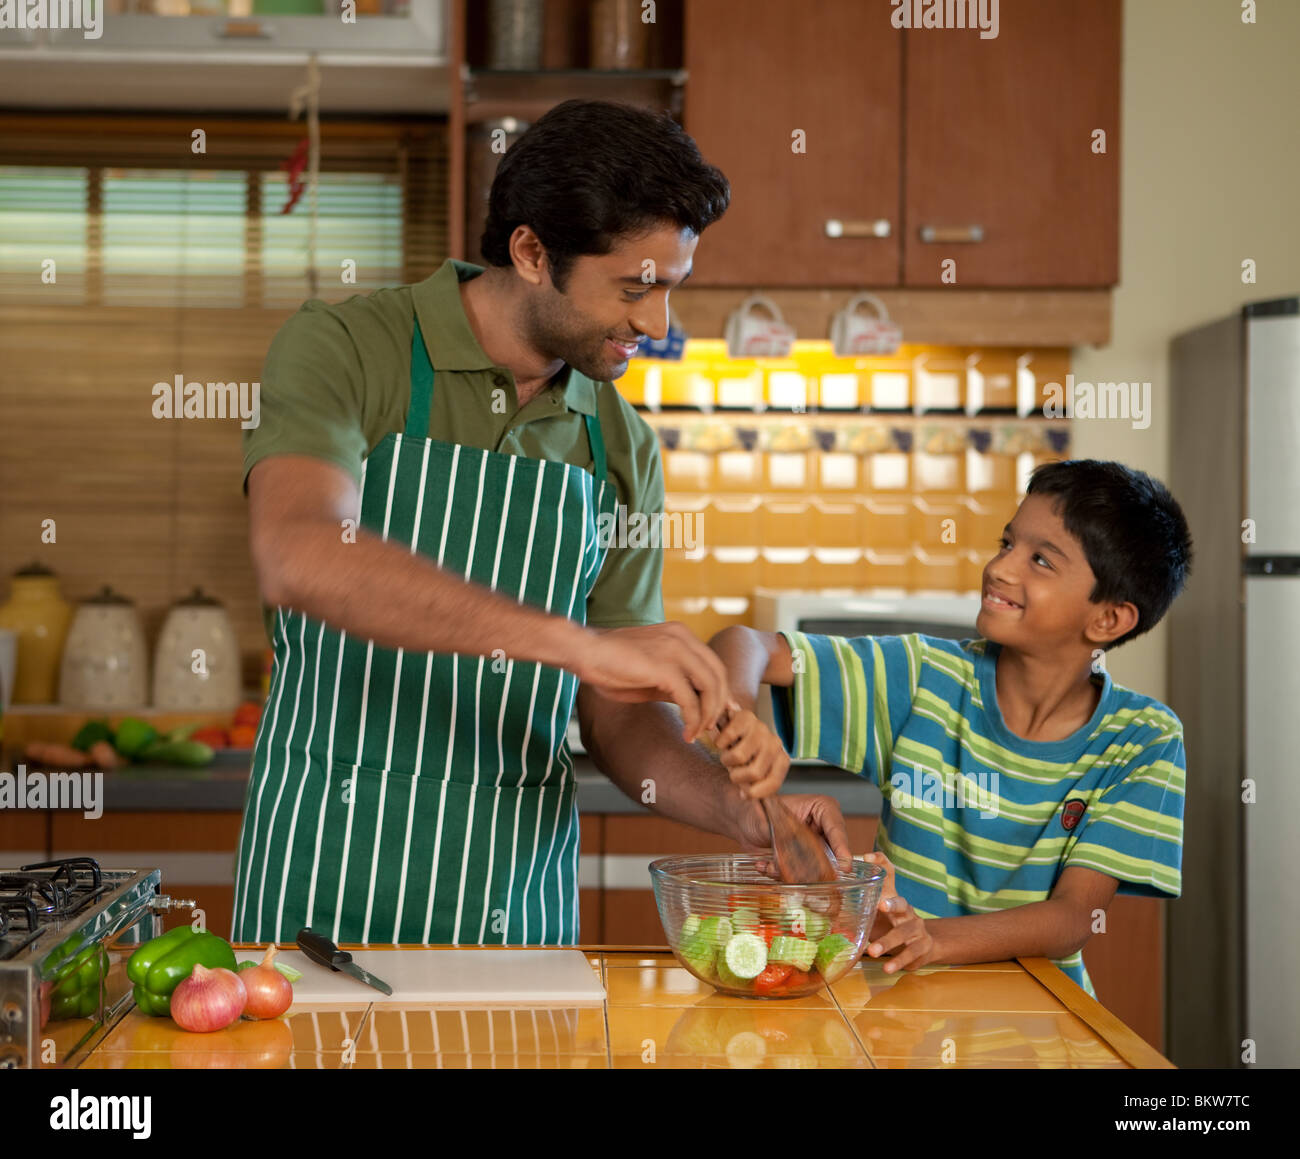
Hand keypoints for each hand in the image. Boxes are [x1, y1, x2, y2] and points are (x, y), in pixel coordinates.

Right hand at [568, 622, 730, 742]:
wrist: (585, 652)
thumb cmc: (611, 664)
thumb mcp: (652, 674)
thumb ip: (676, 684)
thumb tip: (696, 706)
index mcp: (681, 635)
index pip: (714, 664)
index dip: (721, 692)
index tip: (718, 715)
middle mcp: (683, 637)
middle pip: (719, 674)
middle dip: (719, 705)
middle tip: (712, 728)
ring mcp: (676, 650)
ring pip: (711, 687)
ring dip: (708, 715)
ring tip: (698, 733)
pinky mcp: (665, 668)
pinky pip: (690, 699)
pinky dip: (693, 720)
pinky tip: (686, 732)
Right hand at [711, 703, 789, 799]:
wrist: (738, 722)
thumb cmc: (746, 751)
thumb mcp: (753, 769)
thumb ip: (753, 784)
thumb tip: (745, 796)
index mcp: (781, 759)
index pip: (773, 782)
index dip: (755, 792)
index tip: (744, 793)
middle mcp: (775, 743)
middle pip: (755, 773)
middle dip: (737, 777)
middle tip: (732, 771)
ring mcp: (761, 729)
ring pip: (738, 757)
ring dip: (726, 760)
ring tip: (727, 757)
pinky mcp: (745, 717)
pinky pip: (726, 739)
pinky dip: (719, 744)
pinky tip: (723, 742)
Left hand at [733, 793, 852, 873]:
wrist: (742, 819)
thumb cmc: (755, 808)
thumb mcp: (766, 818)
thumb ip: (778, 833)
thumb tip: (785, 845)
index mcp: (821, 808)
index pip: (836, 828)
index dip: (842, 848)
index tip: (845, 865)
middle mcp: (822, 828)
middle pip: (832, 853)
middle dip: (816, 868)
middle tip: (806, 877)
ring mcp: (814, 845)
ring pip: (816, 868)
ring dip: (793, 873)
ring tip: (771, 865)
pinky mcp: (803, 859)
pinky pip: (801, 874)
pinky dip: (782, 874)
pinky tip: (764, 865)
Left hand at [863, 851, 938, 973]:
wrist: (924, 945)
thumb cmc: (891, 925)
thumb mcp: (875, 914)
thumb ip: (857, 908)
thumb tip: (826, 906)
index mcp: (893, 898)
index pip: (890, 875)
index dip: (881, 863)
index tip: (868, 856)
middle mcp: (907, 911)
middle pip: (902, 903)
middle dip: (892, 904)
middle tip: (880, 906)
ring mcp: (916, 929)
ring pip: (904, 933)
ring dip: (888, 943)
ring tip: (873, 952)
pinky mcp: (922, 947)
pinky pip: (910, 954)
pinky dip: (898, 961)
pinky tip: (887, 968)